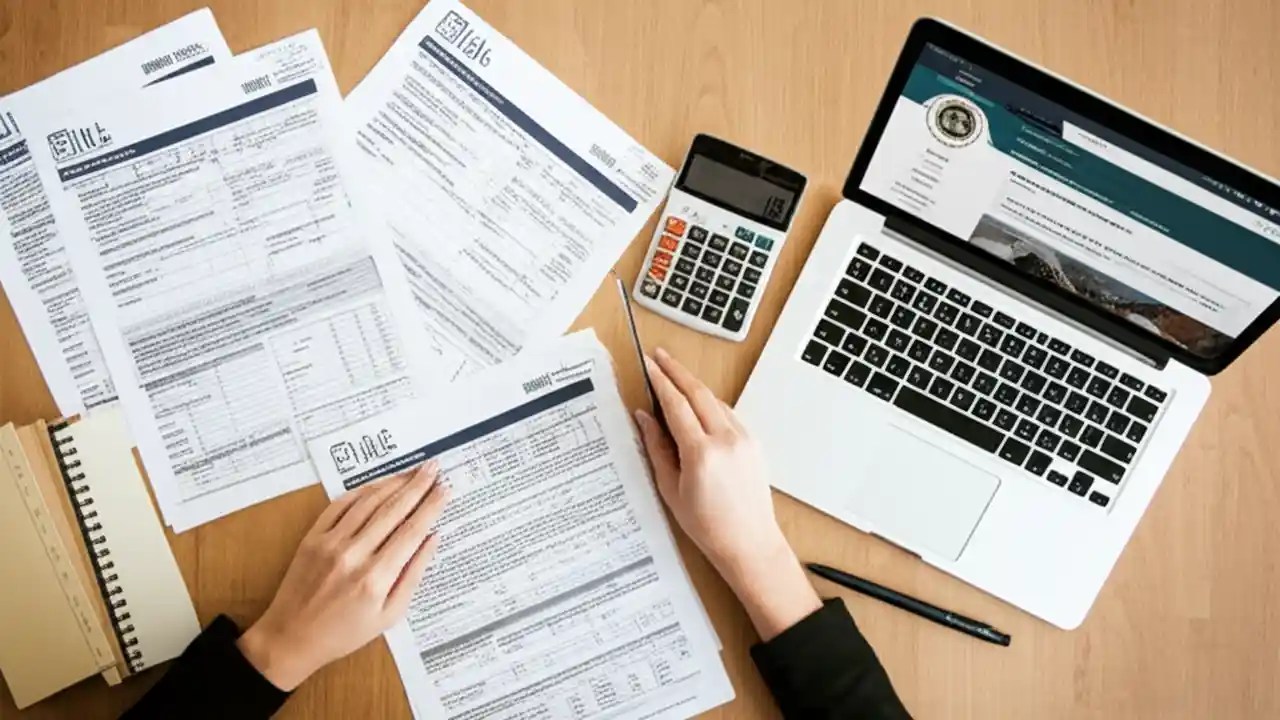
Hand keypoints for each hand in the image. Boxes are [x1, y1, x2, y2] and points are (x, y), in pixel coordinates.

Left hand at [236, 461, 449, 689]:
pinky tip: (379, 484)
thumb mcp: (389, 615)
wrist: (292, 637)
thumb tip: (432, 539)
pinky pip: (341, 505)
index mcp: (376, 578)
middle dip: (417, 485)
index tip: (445, 488)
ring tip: (412, 471)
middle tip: (434, 468)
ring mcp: (331, 543)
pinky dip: (362, 491)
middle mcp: (354, 555)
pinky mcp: (313, 537)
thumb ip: (413, 575)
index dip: (431, 506)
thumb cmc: (344, 632)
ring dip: (393, 482)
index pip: (412, 531)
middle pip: (393, 509)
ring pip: (368, 502)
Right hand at [635, 348, 820, 640]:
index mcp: (701, 453)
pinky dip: (710, 403)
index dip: (660, 382)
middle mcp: (726, 440)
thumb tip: (645, 417)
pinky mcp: (754, 443)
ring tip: (673, 377)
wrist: (750, 543)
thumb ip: (657, 448)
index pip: (676, 405)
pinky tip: (697, 404)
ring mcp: (744, 439)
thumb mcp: (671, 490)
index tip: (648, 366)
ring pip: (715, 400)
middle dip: (676, 371)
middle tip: (659, 356)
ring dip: (694, 385)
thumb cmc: (708, 526)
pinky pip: (728, 414)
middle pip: (698, 392)